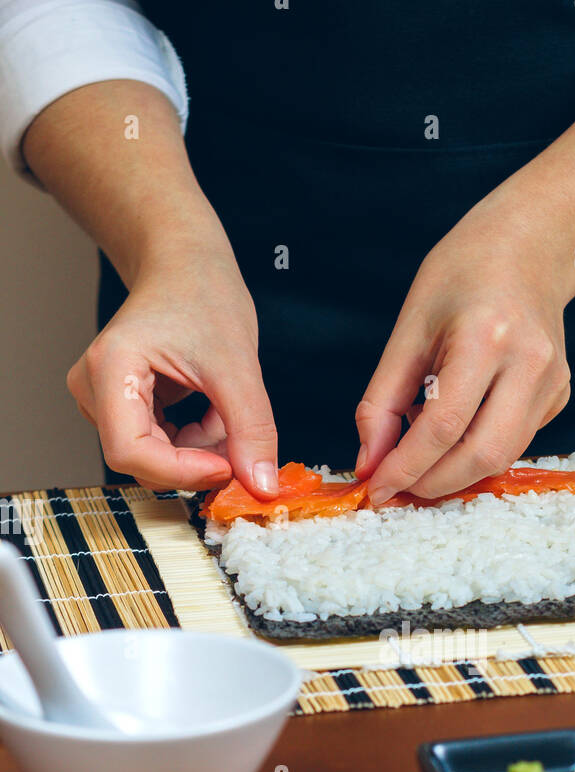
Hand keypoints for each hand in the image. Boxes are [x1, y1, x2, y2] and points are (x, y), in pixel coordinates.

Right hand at [67, 243, 278, 497]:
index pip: (129, 452)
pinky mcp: (121, 407)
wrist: (185, 264)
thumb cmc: (202, 294)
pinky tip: (212, 415)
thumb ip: (251, 429)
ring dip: (199, 452)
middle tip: (239, 447)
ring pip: (153, 460)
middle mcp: (94, 387)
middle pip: (141, 461)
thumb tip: (261, 486)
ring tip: (226, 416)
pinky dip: (194, 443)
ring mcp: (104, 400)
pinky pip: (159, 448)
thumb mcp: (238, 365)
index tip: (228, 468)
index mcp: (111, 368)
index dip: (181, 471)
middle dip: (195, 464)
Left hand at [354, 194, 571, 503]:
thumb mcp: (409, 329)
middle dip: (433, 483)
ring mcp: (552, 383)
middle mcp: (529, 364)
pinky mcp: (559, 395)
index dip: (405, 467)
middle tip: (397, 486)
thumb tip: (369, 464)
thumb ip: (382, 401)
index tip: (376, 489)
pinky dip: (477, 451)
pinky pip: (514, 442)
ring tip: (420, 461)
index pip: (444, 426)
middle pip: (481, 455)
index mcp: (485, 337)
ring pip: (501, 458)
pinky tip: (457, 429)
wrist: (531, 246)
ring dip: (455, 473)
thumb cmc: (462, 276)